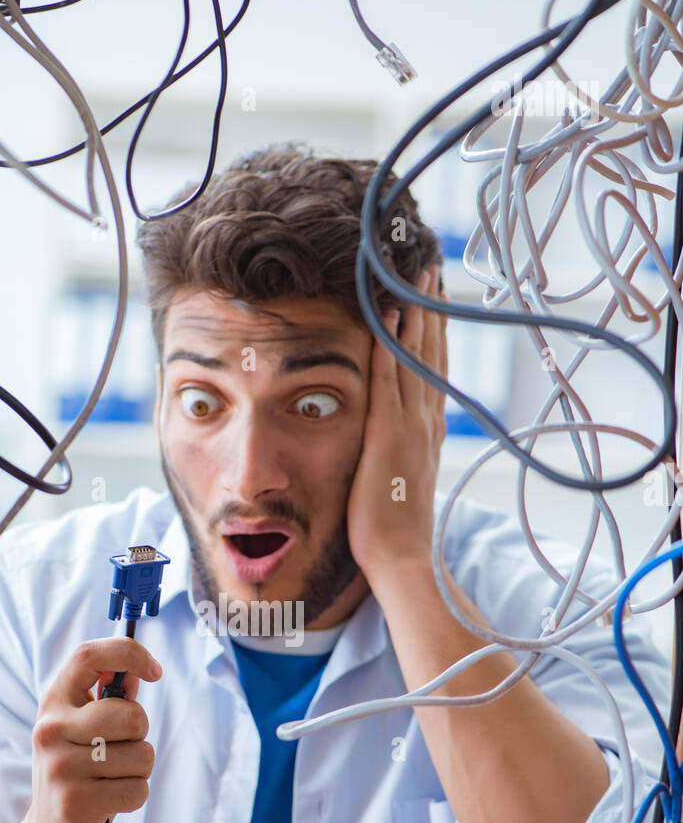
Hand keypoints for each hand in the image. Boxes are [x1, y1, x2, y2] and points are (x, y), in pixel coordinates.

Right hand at [20, 637, 161, 822]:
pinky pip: (137, 789)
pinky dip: (134, 797)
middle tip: (119, 754)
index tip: (155, 671)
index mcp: (53, 704)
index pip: (88, 656)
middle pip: (130, 715)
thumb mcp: (83, 732)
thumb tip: (137, 671)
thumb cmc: (76, 778)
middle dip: (140, 736)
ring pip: (141, 755)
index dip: (129, 654)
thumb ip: (108, 700)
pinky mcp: (75, 803)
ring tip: (110, 782)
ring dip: (138, 771)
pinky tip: (109, 803)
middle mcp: (50, 731)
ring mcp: (60, 767)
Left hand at [346, 263, 447, 580]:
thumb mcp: (400, 483)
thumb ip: (398, 457)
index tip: (434, 296)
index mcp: (429, 432)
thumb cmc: (395, 532)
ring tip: (415, 272)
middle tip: (429, 265)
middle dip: (431, 307)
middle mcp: (427, 421)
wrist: (404, 557)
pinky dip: (391, 345)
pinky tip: (387, 314)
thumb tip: (389, 447)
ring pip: (417, 356)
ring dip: (416, 312)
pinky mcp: (389, 434)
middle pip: (432, 352)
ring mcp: (411, 425)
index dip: (434, 331)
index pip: (433, 370)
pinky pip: (390, 379)